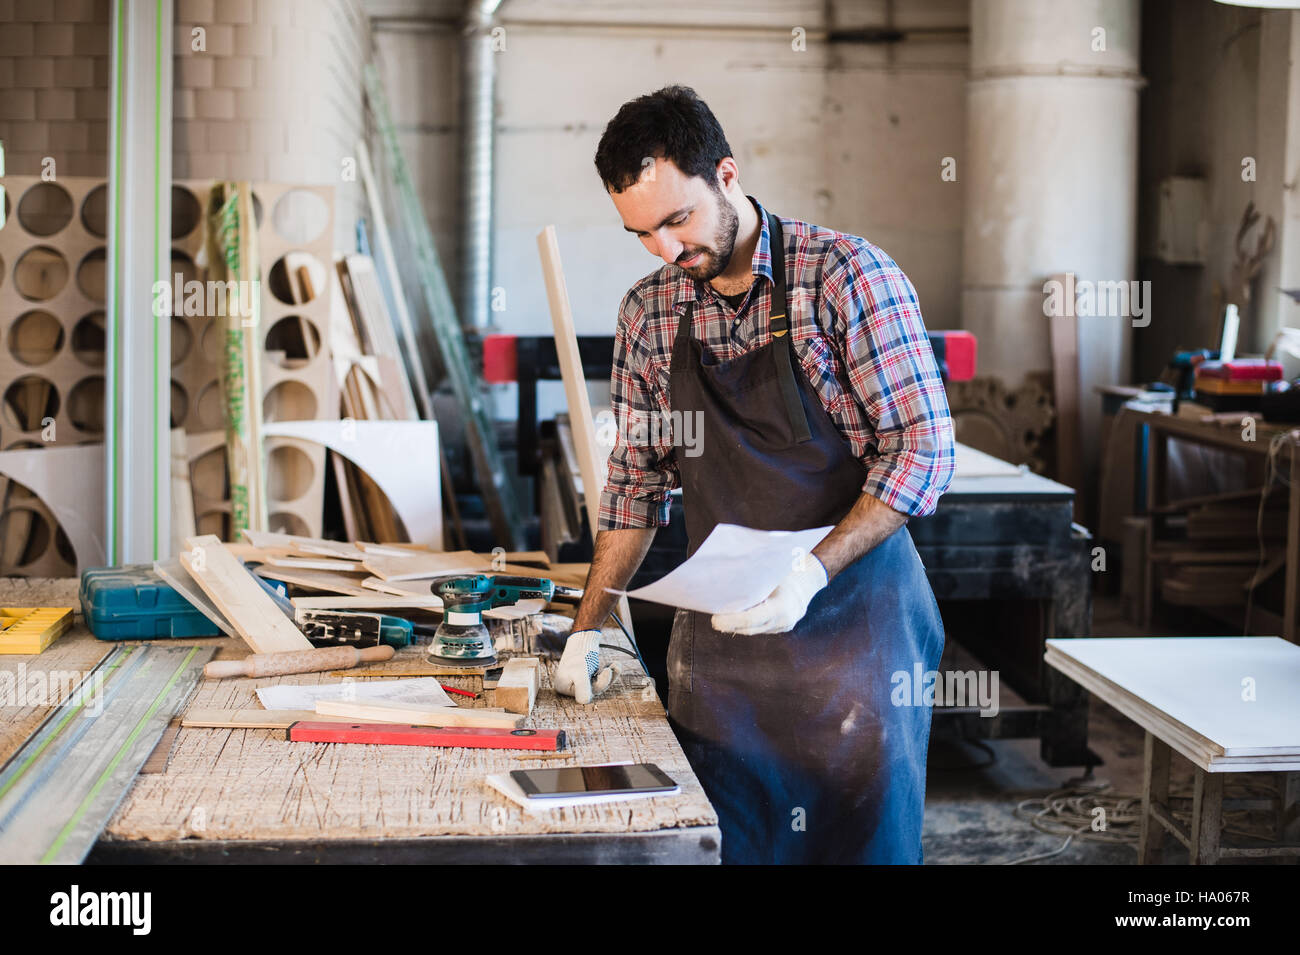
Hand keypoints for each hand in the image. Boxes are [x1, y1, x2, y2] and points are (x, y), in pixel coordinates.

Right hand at [553, 629, 620, 703]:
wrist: (583, 637)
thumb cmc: (580, 654)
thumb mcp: (580, 672)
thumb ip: (582, 687)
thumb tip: (584, 702)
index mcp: (563, 687)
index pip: (584, 695)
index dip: (598, 685)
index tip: (606, 672)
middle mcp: (569, 686)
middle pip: (592, 690)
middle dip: (606, 679)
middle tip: (613, 667)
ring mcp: (577, 681)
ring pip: (598, 684)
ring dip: (609, 674)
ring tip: (616, 664)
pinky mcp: (585, 675)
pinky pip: (599, 678)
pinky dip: (608, 671)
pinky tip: (613, 664)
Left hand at [711, 556, 827, 634]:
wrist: (810, 576)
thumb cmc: (787, 569)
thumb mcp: (769, 572)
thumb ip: (751, 583)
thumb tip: (724, 586)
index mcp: (781, 606)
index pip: (750, 619)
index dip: (730, 621)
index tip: (715, 620)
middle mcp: (784, 620)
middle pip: (749, 628)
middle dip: (730, 625)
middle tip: (714, 619)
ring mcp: (784, 626)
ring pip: (753, 630)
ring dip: (737, 625)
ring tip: (722, 618)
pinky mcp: (782, 628)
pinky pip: (760, 628)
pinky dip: (747, 623)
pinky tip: (736, 618)